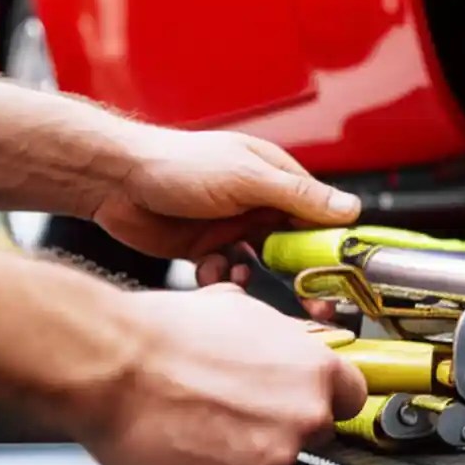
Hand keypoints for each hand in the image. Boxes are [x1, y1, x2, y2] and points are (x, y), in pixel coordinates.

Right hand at [73, 283, 366, 464]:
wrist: (112, 367)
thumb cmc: (164, 335)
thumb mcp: (239, 311)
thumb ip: (278, 337)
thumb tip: (287, 342)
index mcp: (314, 370)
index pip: (350, 396)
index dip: (325, 396)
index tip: (309, 399)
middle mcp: (304, 417)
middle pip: (314, 432)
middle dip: (284, 424)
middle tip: (239, 409)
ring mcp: (273, 458)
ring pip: (273, 461)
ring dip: (246, 450)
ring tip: (202, 422)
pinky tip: (188, 444)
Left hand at [92, 127, 359, 260]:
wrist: (113, 180)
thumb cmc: (177, 164)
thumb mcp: (246, 178)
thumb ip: (298, 196)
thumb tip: (351, 209)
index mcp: (275, 177)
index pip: (320, 215)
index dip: (330, 245)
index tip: (339, 273)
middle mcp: (258, 202)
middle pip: (294, 246)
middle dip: (298, 272)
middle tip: (308, 300)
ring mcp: (232, 226)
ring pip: (262, 265)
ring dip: (252, 275)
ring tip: (236, 274)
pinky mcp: (207, 247)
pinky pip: (228, 273)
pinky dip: (222, 278)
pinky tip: (208, 270)